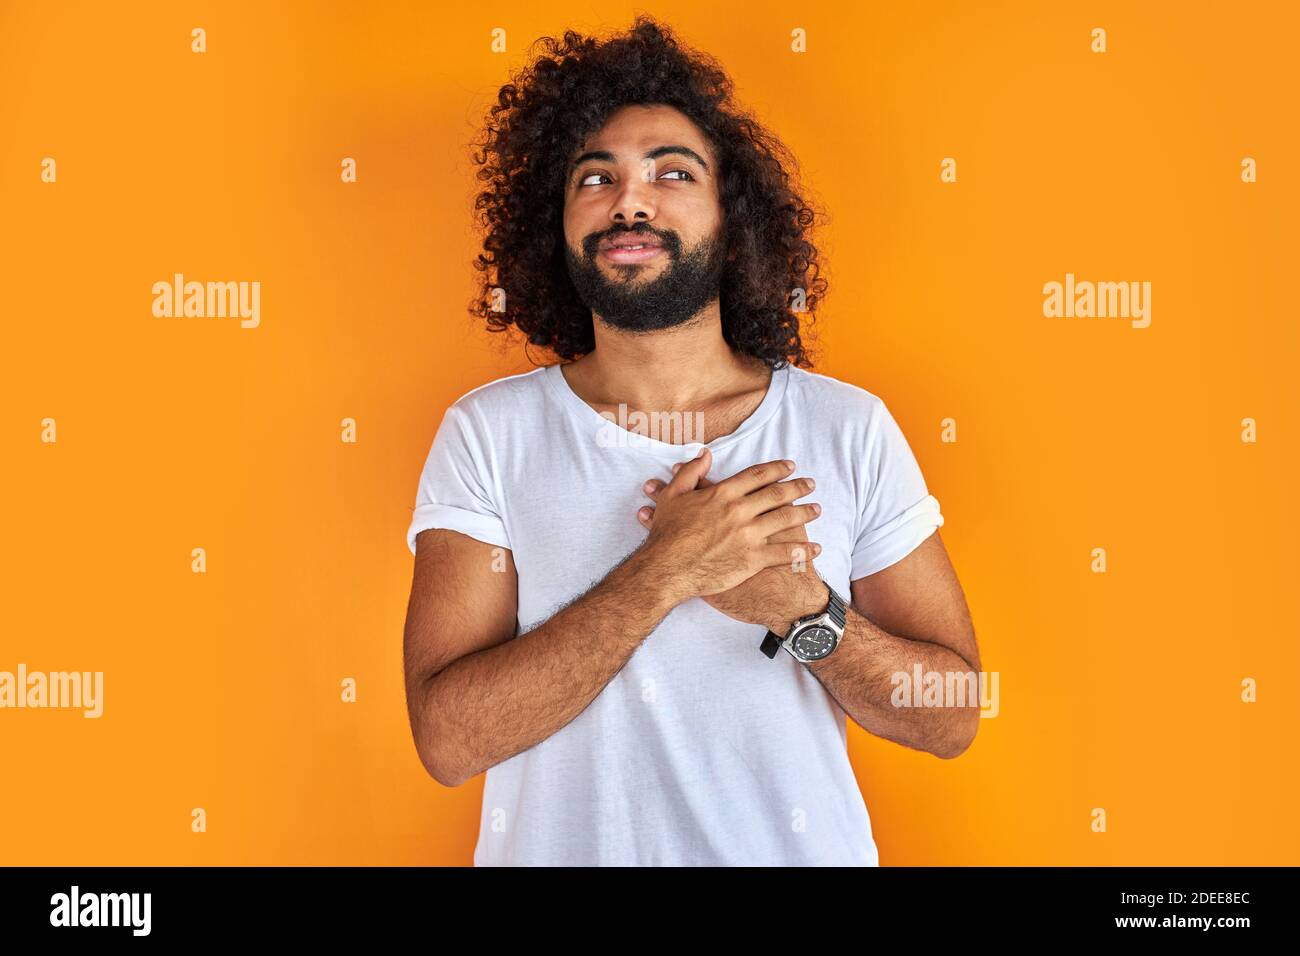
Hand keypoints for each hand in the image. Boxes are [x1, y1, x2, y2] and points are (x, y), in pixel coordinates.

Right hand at [634, 448, 822, 602]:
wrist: (667, 568)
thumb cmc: (667, 533)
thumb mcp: (672, 494)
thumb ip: (690, 471)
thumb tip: (704, 453)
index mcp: (723, 493)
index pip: (757, 475)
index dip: (776, 469)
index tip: (790, 466)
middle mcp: (740, 511)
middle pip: (777, 494)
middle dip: (798, 487)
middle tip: (810, 484)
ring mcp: (748, 535)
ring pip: (785, 519)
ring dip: (805, 513)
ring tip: (817, 509)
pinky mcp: (752, 559)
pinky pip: (784, 553)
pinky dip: (803, 550)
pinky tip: (816, 548)